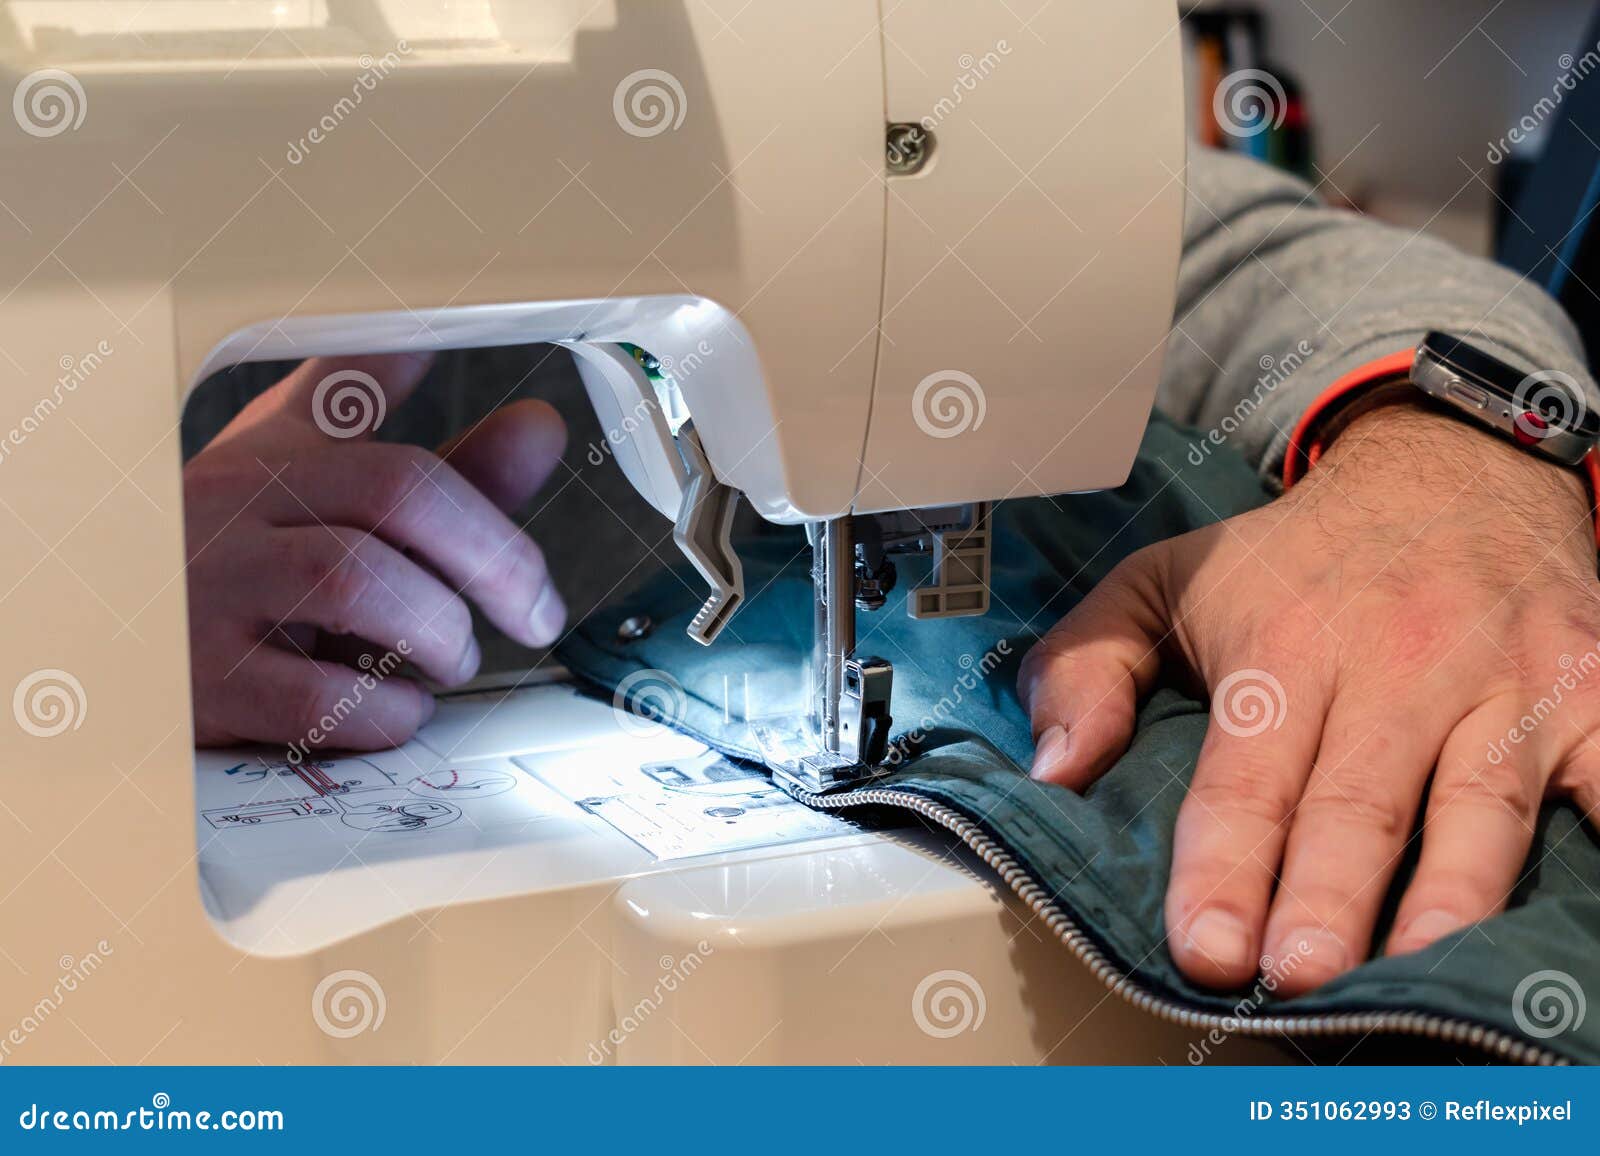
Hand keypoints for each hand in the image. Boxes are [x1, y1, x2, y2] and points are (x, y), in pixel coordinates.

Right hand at [184, 353, 567, 750]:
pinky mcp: (198, 684)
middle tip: (535, 610)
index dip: (481, 459)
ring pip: (356, 578)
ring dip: (438, 628)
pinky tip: (396, 709)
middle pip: (397, 489)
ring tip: (449, 657)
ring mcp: (209, 590)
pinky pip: (313, 695)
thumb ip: (435, 473)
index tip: (543, 445)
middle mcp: (237, 505)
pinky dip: (385, 709)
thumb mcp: (318, 506)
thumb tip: (540, 429)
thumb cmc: (234, 570)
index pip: (377, 406)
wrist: (99, 649)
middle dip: (496, 554)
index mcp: (273, 455)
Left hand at [1019, 402, 1599, 993]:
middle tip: (1300, 977)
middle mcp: (1395, 665)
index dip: (1225, 865)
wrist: (1452, 468)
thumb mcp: (1165, 582)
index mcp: (1284, 647)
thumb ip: (1087, 665)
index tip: (1207, 948)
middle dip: (1328, 896)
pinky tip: (1584, 895)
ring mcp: (1503, 683)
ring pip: (1481, 806)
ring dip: (1450, 895)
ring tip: (1415, 970)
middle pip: (1358, 802)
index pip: (1245, 777)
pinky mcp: (1590, 690)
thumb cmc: (1297, 555)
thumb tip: (1052, 769)